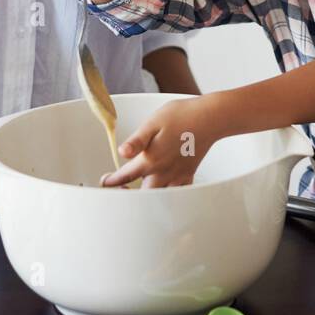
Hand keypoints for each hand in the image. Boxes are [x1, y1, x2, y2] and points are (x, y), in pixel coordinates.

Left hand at [101, 98, 219, 187]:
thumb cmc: (181, 116)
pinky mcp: (188, 173)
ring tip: (138, 192)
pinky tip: (164, 191)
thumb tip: (121, 152)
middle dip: (129, 195)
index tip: (104, 182)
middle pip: (142, 194)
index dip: (111, 181)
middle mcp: (164, 172)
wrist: (210, 118)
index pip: (126, 176)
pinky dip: (169, 196)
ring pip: (160, 197)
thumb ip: (137, 141)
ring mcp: (178, 175)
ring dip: (147, 198)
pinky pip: (178, 193)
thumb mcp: (153, 122)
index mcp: (151, 160)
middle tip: (119, 190)